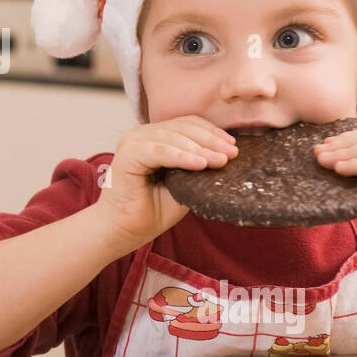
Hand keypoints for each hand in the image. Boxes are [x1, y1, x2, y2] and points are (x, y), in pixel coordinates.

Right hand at [96, 116, 237, 251]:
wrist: (123, 231)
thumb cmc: (150, 211)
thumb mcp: (183, 185)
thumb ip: (197, 167)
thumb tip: (225, 156)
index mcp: (153, 138)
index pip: (186, 125)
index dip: (211, 132)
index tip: (233, 146)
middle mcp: (141, 135)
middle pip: (182, 127)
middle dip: (211, 139)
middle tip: (233, 153)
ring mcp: (132, 142)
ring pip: (173, 136)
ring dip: (200, 148)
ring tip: (221, 160)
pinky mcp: (127, 155)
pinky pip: (160, 150)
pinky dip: (182, 156)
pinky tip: (201, 164)